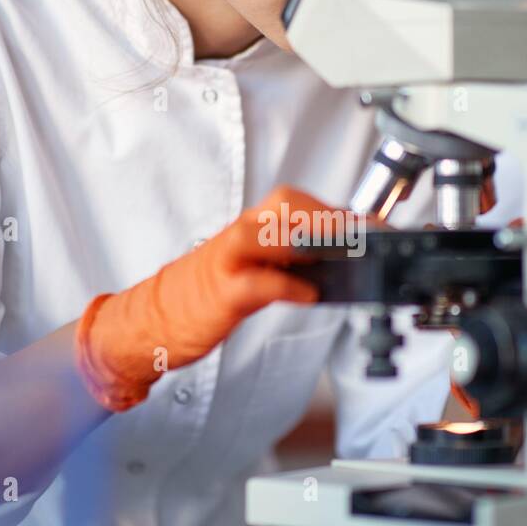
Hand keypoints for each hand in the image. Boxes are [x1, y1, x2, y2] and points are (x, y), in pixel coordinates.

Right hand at [75, 185, 355, 409]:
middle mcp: (239, 237)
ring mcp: (226, 264)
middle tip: (365, 233)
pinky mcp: (219, 296)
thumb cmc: (204, 296)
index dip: (340, 211)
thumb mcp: (253, 268)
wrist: (151, 321)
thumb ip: (291, 259)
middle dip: (328, 216)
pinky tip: (310, 294)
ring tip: (341, 254)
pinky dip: (286, 287)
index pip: (299, 204)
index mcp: (250, 227)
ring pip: (264, 233)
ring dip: (305, 240)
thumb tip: (342, 260)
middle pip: (285, 206)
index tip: (376, 224)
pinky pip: (256, 284)